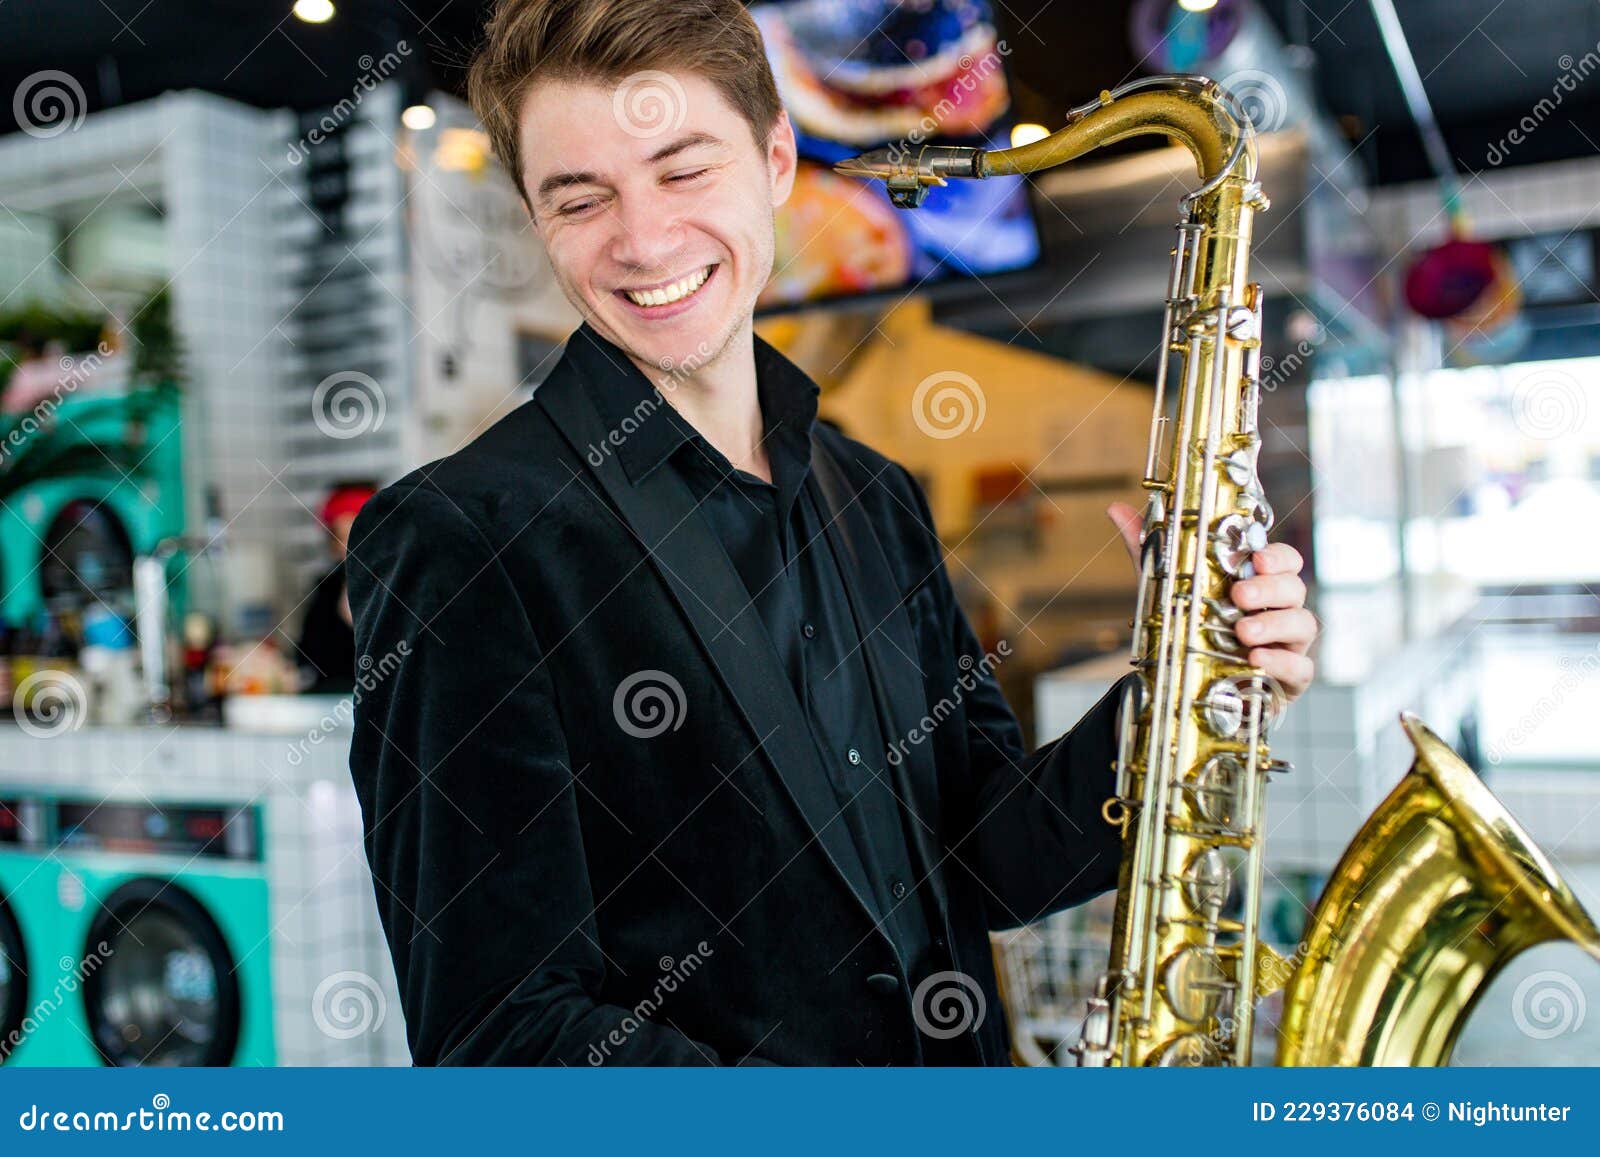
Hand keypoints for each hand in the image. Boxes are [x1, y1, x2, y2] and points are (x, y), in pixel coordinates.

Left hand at [1107, 501, 1315, 701]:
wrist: (1187, 684)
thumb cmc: (1189, 630)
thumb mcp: (1165, 589)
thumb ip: (1148, 550)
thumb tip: (1116, 509)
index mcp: (1259, 583)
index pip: (1284, 561)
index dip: (1277, 557)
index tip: (1258, 558)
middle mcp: (1279, 610)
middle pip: (1295, 588)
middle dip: (1270, 588)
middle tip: (1240, 595)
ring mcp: (1288, 645)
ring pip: (1303, 625)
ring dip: (1274, 625)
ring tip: (1243, 632)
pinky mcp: (1289, 680)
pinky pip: (1300, 670)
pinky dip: (1280, 664)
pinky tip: (1255, 660)